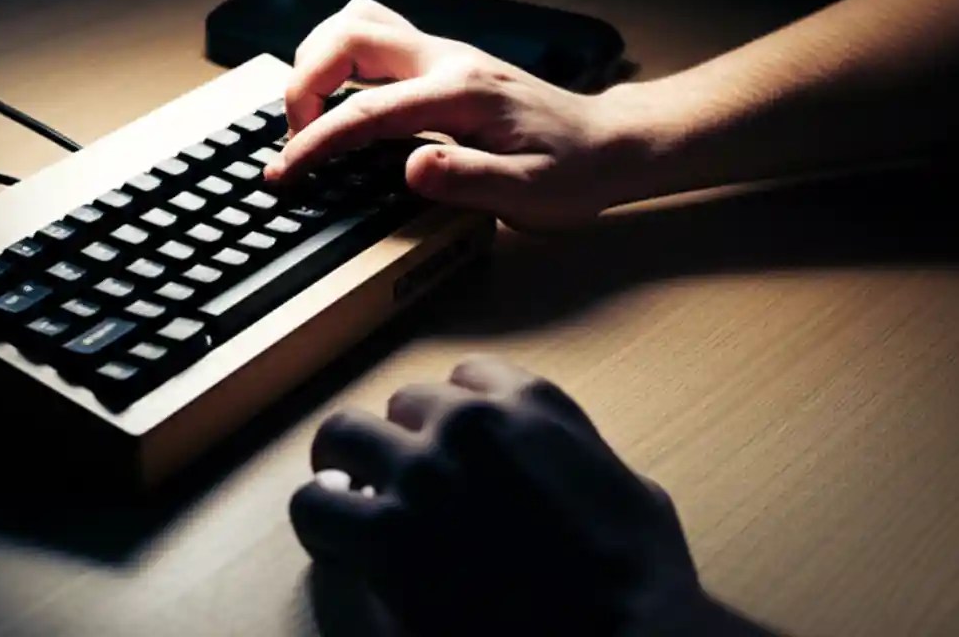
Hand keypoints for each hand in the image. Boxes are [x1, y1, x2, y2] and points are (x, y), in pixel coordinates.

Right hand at [266, 0, 648, 231]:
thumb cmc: (573, 171)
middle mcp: (446, 60)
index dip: (316, 142)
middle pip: (348, 37)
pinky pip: (375, 33)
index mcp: (461, 94)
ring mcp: (442, 53)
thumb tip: (411, 169)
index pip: (366, 110)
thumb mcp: (531, 193)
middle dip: (303, 86)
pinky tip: (339, 94)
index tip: (287, 172)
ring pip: (357, 22)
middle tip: (297, 141)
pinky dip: (341, 56)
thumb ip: (469, 180)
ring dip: (317, 60)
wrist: (607, 144)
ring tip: (310, 115)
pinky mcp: (440, 60)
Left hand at [290, 355, 757, 636]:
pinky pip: (316, 503)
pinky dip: (321, 518)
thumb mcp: (631, 491)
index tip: (446, 444)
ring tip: (351, 501)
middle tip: (399, 482)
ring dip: (347, 467)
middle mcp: (471, 422)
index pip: (466, 376)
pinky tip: (335, 539)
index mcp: (533, 404)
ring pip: (345, 435)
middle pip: (401, 403)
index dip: (451, 416)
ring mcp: (424, 472)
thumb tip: (561, 466)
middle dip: (400, 441)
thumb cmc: (642, 582)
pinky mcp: (388, 534)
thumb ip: (579, 457)